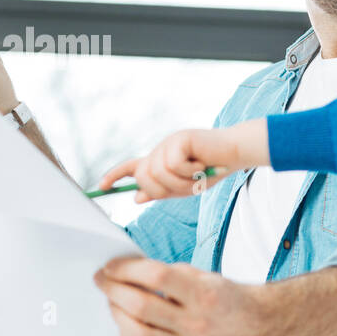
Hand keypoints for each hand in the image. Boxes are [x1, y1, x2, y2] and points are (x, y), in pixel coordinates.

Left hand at [93, 257, 267, 335]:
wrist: (254, 325)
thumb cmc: (224, 298)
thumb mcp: (201, 275)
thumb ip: (165, 274)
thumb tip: (125, 273)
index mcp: (205, 294)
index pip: (156, 278)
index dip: (127, 269)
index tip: (111, 266)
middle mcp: (198, 323)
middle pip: (141, 307)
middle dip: (114, 290)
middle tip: (104, 282)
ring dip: (117, 316)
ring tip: (116, 304)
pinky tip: (128, 333)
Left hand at [98, 120, 268, 202]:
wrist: (235, 153)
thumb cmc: (214, 170)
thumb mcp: (186, 187)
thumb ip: (162, 191)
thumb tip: (136, 197)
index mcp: (160, 161)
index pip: (132, 167)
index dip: (114, 175)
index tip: (101, 187)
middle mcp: (160, 150)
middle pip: (144, 177)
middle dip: (164, 190)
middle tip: (188, 187)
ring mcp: (168, 143)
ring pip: (159, 174)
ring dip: (181, 182)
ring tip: (198, 176)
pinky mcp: (179, 138)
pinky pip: (173, 165)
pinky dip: (190, 172)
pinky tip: (202, 165)